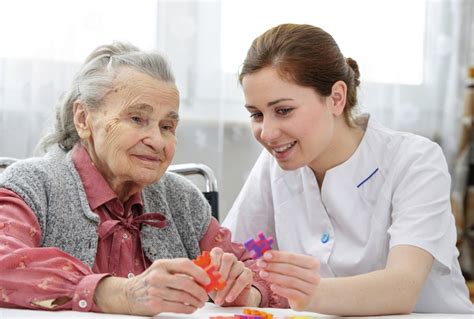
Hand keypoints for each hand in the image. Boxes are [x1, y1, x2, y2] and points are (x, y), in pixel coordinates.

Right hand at [94, 258, 209, 315]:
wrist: (128, 294)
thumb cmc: (149, 281)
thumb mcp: (161, 270)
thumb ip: (178, 271)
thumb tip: (202, 275)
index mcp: (162, 264)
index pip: (185, 264)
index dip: (199, 272)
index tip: (207, 279)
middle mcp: (158, 276)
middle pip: (186, 283)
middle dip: (200, 290)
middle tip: (205, 295)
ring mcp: (155, 291)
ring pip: (183, 297)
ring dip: (195, 301)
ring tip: (199, 302)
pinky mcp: (154, 304)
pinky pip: (177, 307)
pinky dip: (188, 308)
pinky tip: (191, 308)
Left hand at [208, 247, 257, 306]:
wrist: (231, 300)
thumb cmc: (216, 289)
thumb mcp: (207, 283)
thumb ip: (203, 278)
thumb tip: (197, 277)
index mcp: (219, 257)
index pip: (217, 251)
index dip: (213, 260)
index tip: (209, 273)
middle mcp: (230, 258)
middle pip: (228, 258)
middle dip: (221, 273)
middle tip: (214, 288)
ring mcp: (240, 265)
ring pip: (234, 272)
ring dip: (225, 288)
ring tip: (218, 300)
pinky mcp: (248, 274)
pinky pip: (242, 280)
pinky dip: (234, 290)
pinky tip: (229, 299)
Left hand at [256, 251, 319, 310]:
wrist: (310, 296)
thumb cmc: (298, 277)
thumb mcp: (293, 266)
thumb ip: (281, 260)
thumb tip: (264, 256)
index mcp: (312, 263)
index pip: (293, 257)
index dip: (278, 256)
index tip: (265, 255)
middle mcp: (314, 275)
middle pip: (290, 269)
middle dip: (273, 266)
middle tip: (260, 264)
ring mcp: (311, 289)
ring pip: (290, 281)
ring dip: (274, 277)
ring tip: (262, 274)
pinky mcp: (305, 300)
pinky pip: (291, 293)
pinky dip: (280, 289)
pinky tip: (272, 286)